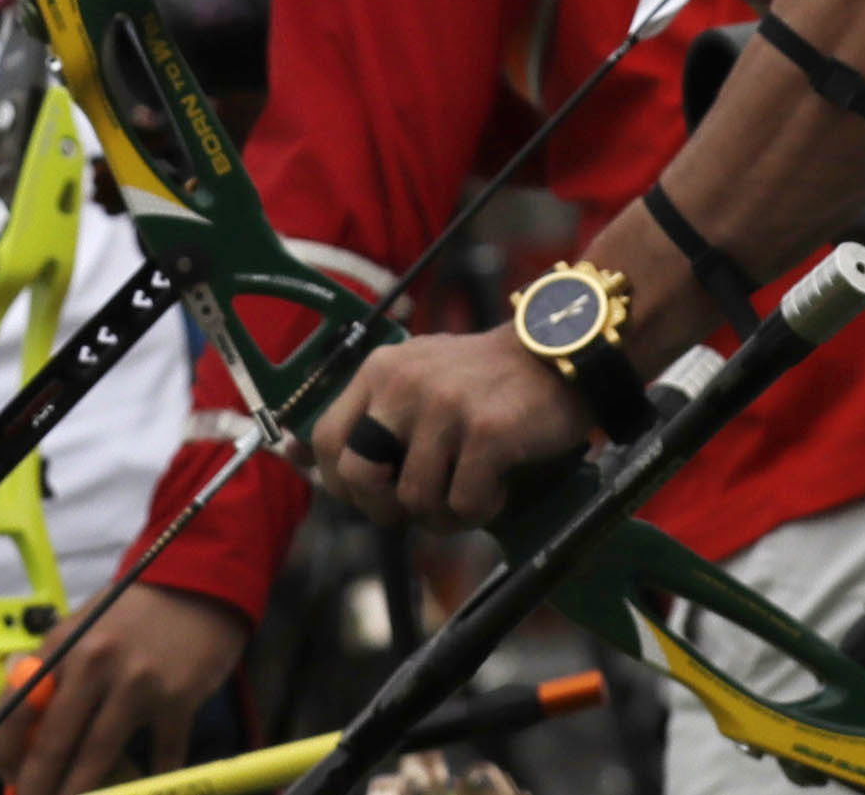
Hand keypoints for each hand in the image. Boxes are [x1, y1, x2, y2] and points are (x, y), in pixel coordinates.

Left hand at [0, 585, 250, 794]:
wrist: (201, 584)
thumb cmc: (134, 613)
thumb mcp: (83, 628)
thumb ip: (52, 671)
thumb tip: (20, 731)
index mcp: (63, 645)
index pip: (17, 711)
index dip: (9, 755)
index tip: (11, 779)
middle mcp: (94, 661)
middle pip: (53, 742)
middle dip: (38, 786)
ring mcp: (138, 681)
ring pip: (97, 756)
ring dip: (82, 793)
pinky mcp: (178, 698)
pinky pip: (160, 756)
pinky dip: (152, 781)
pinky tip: (145, 789)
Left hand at [308, 331, 591, 530]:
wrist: (565, 352)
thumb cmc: (490, 380)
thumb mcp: (420, 378)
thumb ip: (371, 416)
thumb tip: (300, 460)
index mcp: (382, 369)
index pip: (327, 440)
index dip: (343, 483)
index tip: (376, 494)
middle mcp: (405, 383)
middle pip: (359, 476)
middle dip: (385, 507)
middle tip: (423, 505)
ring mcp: (445, 406)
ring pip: (416, 500)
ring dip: (446, 512)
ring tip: (474, 488)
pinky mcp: (486, 431)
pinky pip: (465, 503)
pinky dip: (484, 507)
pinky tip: (500, 483)